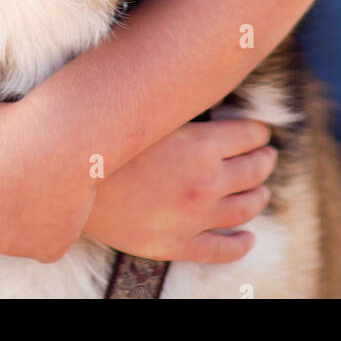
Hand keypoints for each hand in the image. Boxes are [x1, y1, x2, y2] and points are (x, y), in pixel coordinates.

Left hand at [0, 100, 97, 262]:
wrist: (64, 135)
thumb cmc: (5, 126)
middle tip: (2, 172)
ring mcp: (15, 246)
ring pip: (6, 238)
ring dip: (11, 218)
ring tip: (29, 177)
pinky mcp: (47, 249)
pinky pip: (40, 243)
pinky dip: (44, 226)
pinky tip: (50, 194)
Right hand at [83, 117, 275, 261]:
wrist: (73, 182)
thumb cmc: (111, 140)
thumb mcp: (153, 115)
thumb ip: (183, 108)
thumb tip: (203, 90)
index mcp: (202, 146)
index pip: (250, 136)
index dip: (258, 131)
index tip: (260, 131)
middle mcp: (206, 182)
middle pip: (254, 170)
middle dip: (264, 160)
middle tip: (266, 157)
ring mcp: (194, 218)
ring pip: (245, 209)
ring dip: (259, 197)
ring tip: (262, 192)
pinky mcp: (178, 245)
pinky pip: (221, 250)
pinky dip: (241, 245)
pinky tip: (248, 238)